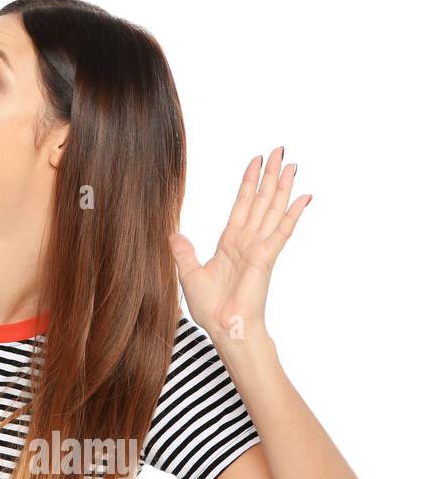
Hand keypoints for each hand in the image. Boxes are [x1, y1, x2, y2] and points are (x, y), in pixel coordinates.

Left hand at [168, 145, 311, 344]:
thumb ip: (184, 253)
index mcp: (230, 243)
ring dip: (282, 186)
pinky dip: (293, 214)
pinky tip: (305, 196)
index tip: (255, 162)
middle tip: (280, 151)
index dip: (248, 183)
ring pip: (273, 209)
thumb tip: (173, 235)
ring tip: (292, 164)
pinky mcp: (266, 258)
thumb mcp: (189, 274)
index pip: (242, 205)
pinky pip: (282, 231)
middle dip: (269, 175)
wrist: (224, 328)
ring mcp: (259, 248)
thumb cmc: (211, 308)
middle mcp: (247, 241)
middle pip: (261, 200)